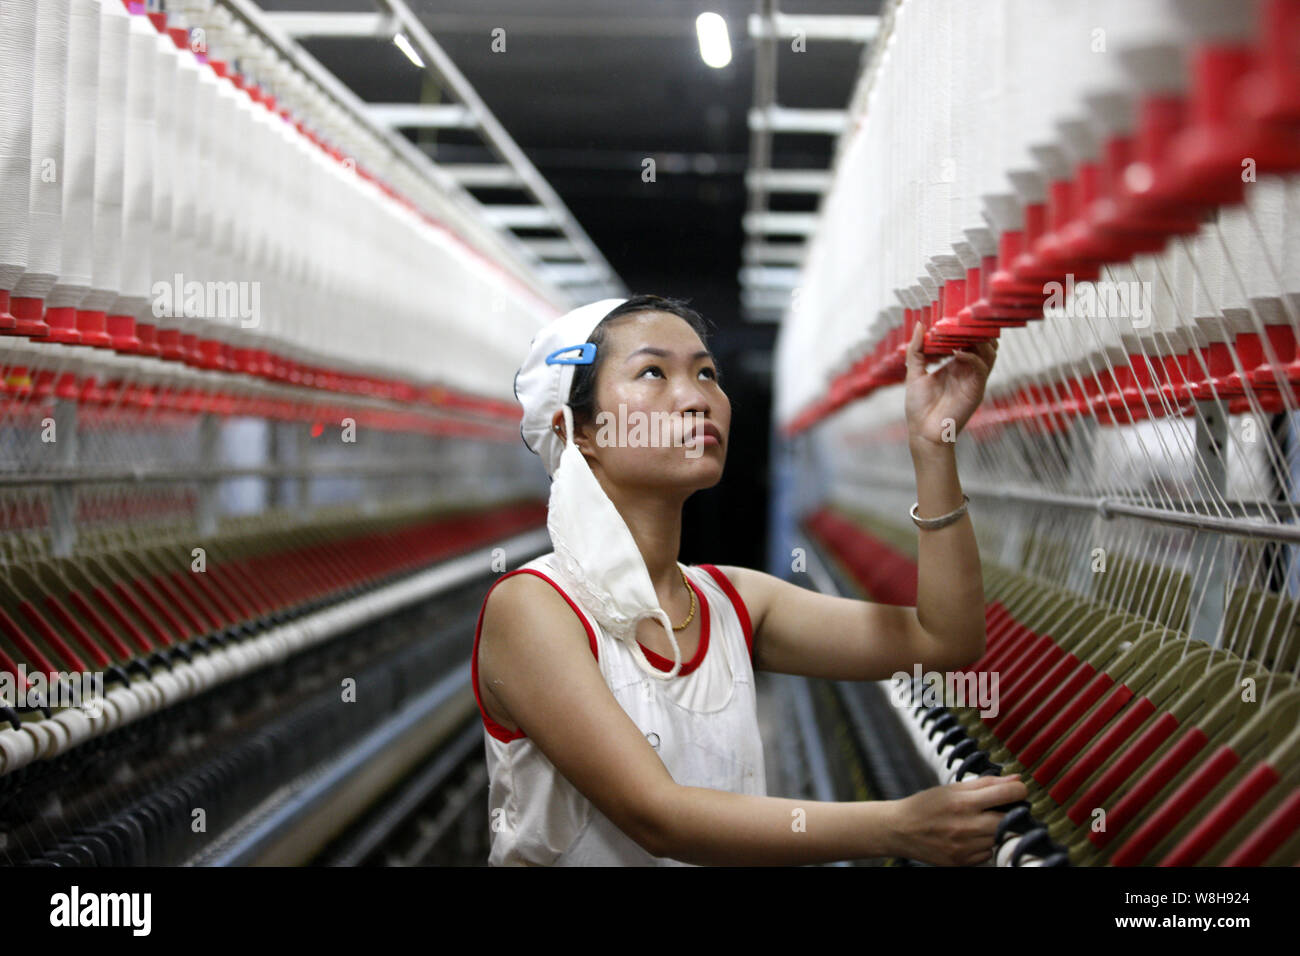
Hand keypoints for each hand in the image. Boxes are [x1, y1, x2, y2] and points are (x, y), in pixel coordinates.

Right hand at [886, 774, 1027, 865]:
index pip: (1006, 795)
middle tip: (1001, 809)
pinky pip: (987, 854)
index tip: (1019, 791)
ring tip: (979, 823)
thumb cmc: (925, 805)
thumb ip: (985, 783)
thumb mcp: (951, 788)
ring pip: (998, 839)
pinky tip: (970, 837)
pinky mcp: (961, 862)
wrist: (899, 830)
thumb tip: (1015, 780)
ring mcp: (964, 848)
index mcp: (963, 803)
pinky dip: (984, 845)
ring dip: (995, 830)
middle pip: (1008, 821)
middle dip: (1010, 814)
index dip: (1019, 791)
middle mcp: (965, 826)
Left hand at [903, 322, 997, 449]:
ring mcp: (973, 379)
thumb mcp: (914, 374)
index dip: (965, 328)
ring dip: (979, 341)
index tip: (955, 315)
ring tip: (964, 333)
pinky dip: (973, 356)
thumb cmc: (919, 407)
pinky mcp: (976, 389)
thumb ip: (916, 350)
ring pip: (989, 353)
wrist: (924, 432)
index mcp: (954, 365)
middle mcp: (966, 370)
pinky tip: (959, 353)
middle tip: (965, 320)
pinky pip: (982, 367)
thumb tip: (919, 325)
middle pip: (984, 344)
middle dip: (977, 331)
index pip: (968, 341)